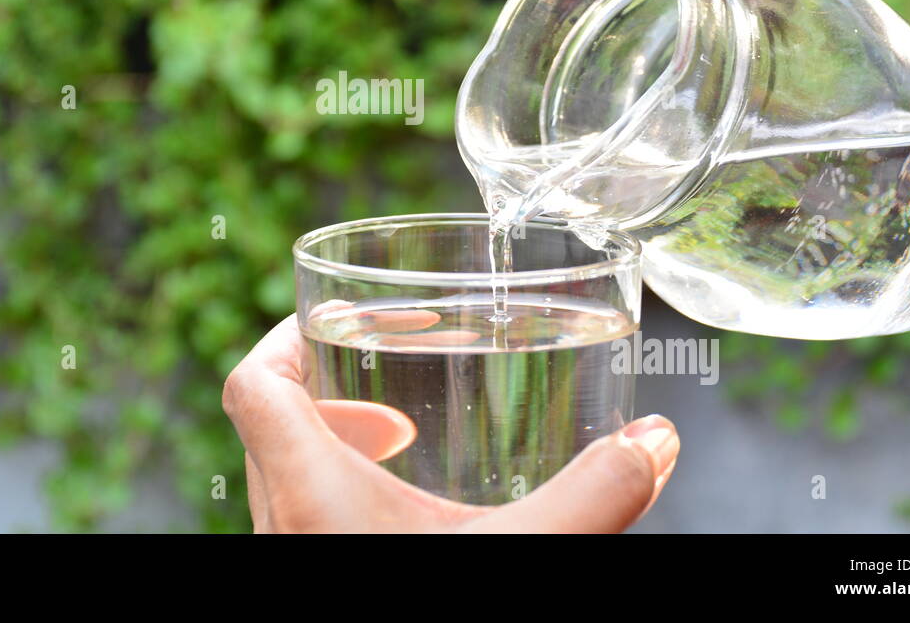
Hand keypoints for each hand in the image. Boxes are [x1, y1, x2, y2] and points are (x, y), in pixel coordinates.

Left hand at [222, 315, 679, 532]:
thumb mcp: (519, 553)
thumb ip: (592, 497)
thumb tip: (657, 443)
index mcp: (308, 493)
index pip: (252, 385)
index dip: (283, 339)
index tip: (349, 331)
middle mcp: (283, 523)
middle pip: (267, 423)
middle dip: (329, 391)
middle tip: (392, 387)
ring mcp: (293, 556)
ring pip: (284, 475)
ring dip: (334, 445)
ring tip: (405, 442)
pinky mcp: (315, 580)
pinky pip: (306, 519)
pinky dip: (345, 498)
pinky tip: (415, 518)